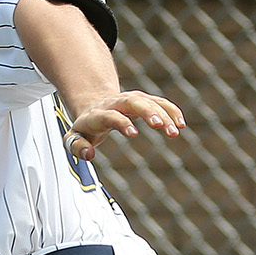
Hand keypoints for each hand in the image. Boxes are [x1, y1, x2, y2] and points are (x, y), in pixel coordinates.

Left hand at [64, 90, 184, 162]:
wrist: (93, 103)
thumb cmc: (86, 125)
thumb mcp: (74, 137)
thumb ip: (77, 146)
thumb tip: (89, 155)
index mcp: (99, 113)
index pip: (111, 115)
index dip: (121, 122)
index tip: (134, 133)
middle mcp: (117, 102)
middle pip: (134, 102)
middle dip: (148, 112)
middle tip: (161, 126)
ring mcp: (132, 99)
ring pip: (150, 102)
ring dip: (164, 114)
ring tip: (175, 131)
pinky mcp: (144, 100)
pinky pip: (160, 103)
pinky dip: (171, 111)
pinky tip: (181, 124)